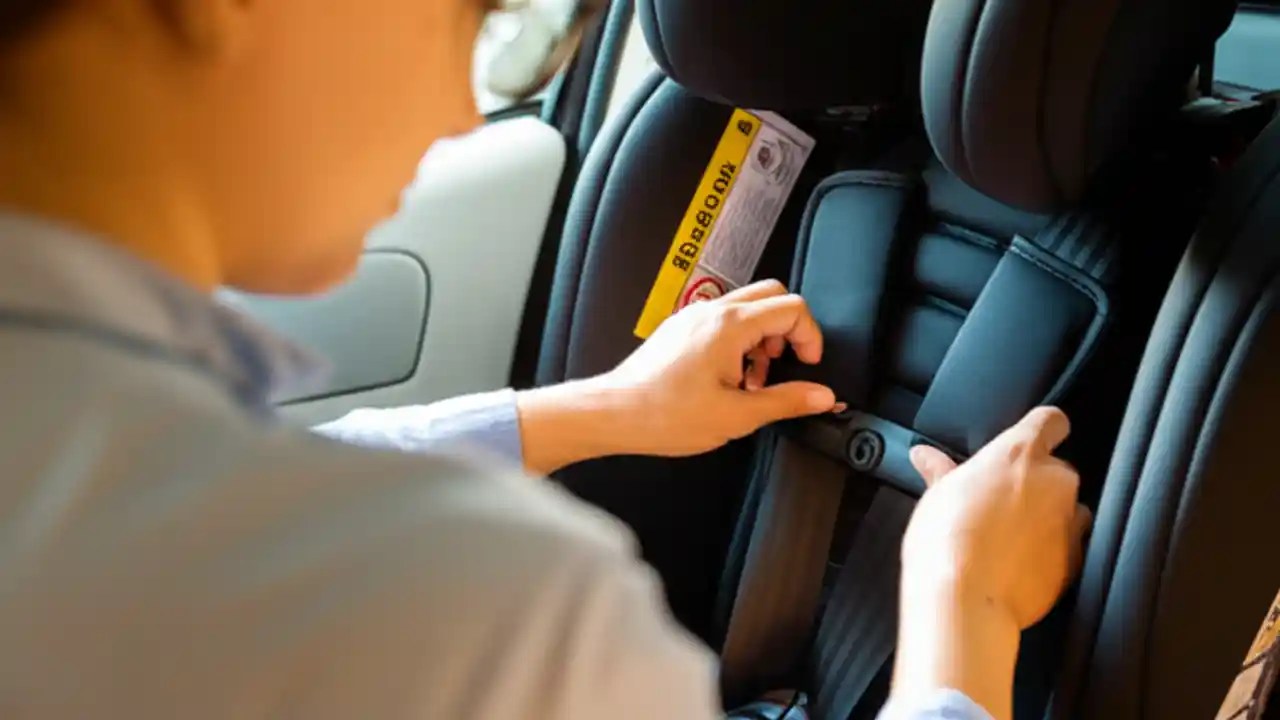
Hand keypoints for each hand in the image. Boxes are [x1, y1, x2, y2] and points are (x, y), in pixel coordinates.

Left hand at [515, 280, 836, 473]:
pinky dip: (738, 342)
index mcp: (730, 326)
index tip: (808, 364)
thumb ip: (785, 401)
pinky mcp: (680, 329)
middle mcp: (712, 312)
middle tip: (785, 365)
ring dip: (762, 338)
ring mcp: (693, 317)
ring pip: (746, 308)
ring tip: (753, 381)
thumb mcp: (737, 416)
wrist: (614, 413)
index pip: (791, 308)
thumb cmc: (664, 414)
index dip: (810, 336)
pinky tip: (729, 379)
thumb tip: (821, 395)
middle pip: (771, 296)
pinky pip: (722, 321)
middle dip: (788, 330)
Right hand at [889, 407, 1091, 719]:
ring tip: (1013, 538)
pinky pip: (1068, 549)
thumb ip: (941, 472)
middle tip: (1003, 503)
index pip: (1052, 420)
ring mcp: (1070, 523)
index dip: (1044, 429)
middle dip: (1038, 485)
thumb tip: (924, 456)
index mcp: (1019, 454)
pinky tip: (1018, 564)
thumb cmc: (945, 540)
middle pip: (1058, 470)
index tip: (1032, 440)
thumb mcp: (936, 496)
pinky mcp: (1075, 562)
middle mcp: (1054, 482)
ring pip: (1069, 511)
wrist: (965, 598)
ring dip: (1049, 519)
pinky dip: (1050, 553)